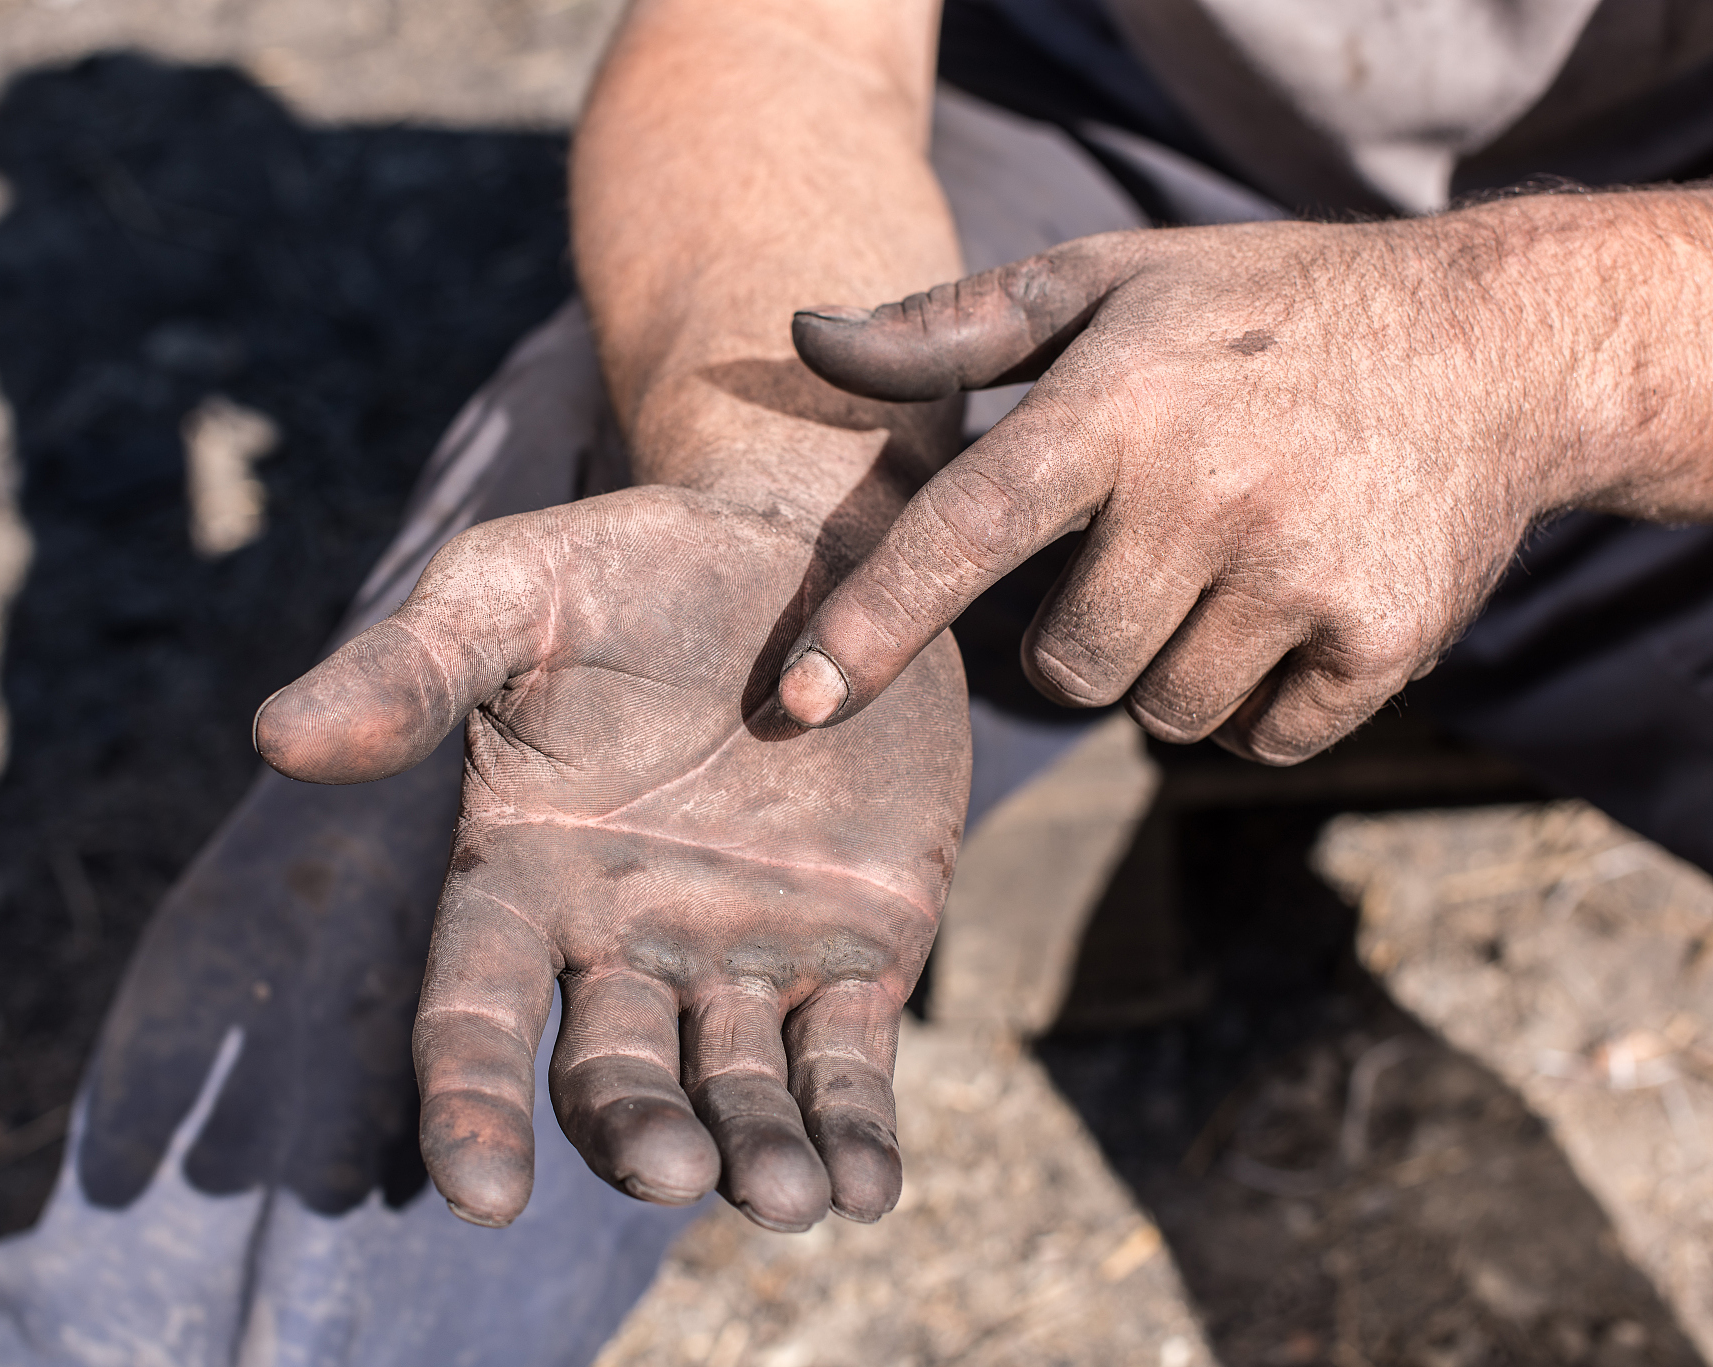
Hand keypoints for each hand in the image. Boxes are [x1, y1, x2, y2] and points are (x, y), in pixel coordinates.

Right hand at [254, 485, 968, 1230]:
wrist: (800, 538)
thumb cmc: (629, 565)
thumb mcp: (511, 591)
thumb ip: (411, 668)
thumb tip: (277, 738)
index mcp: (522, 875)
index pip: (474, 1011)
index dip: (471, 1104)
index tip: (486, 1192)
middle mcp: (624, 940)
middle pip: (612, 1075)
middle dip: (634, 1132)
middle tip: (667, 1166)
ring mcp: (743, 953)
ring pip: (735, 1091)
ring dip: (755, 1155)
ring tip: (787, 1195)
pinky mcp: (857, 948)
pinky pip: (847, 1061)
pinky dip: (853, 1132)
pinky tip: (864, 1187)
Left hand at [777, 197, 1712, 760]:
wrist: (1497, 343)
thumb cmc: (1261, 313)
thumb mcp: (1110, 281)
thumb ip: (951, 329)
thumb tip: (805, 340)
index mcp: (1117, 405)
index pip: (966, 529)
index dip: (871, 622)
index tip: (792, 704)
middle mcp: (1204, 491)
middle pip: (1065, 668)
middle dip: (1081, 635)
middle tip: (1150, 547)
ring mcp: (1301, 572)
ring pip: (1161, 710)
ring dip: (1172, 665)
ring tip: (1234, 559)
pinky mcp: (1383, 639)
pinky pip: (1258, 739)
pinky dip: (1258, 699)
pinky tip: (1298, 600)